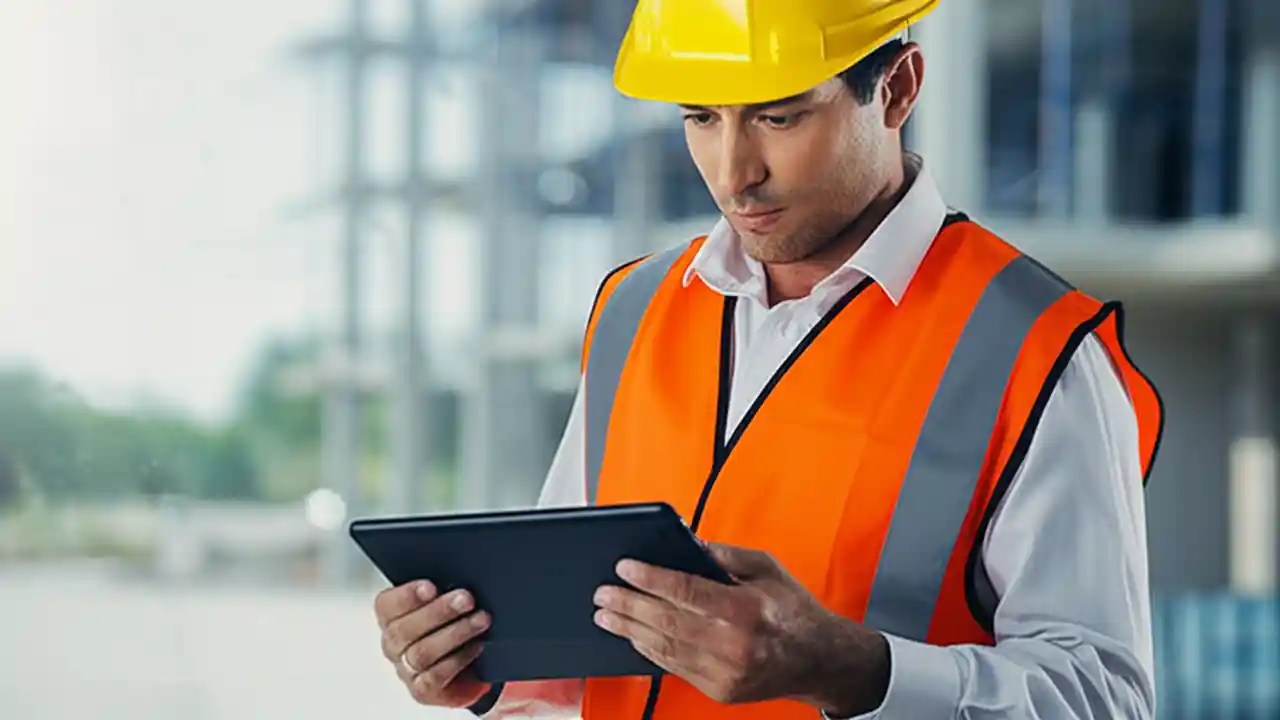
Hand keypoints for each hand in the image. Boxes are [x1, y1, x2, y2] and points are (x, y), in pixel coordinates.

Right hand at [374, 580, 493, 708]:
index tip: (431, 586)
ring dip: (455, 633)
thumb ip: (442, 591)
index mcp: (391, 618)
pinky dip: (459, 658)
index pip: (387, 605)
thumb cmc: (448, 628)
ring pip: (422, 652)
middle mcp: (394, 644)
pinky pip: (436, 675)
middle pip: (406, 629)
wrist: (461, 670)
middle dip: (439, 611)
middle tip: (466, 599)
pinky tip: (476, 646)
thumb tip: (460, 578)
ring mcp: (405, 669)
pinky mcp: (422, 689)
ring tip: (480, 620)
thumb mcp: (442, 605)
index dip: (407, 596)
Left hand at [592, 543, 888, 715]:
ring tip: (606, 614)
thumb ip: (725, 555)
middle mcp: (734, 643)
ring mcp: (725, 671)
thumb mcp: (767, 568)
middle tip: (603, 592)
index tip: (625, 567)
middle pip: (666, 621)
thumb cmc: (794, 610)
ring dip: (629, 629)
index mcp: (746, 608)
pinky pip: (674, 667)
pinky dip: (649, 650)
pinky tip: (633, 636)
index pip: (685, 590)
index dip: (650, 578)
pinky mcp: (719, 690)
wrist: (820, 660)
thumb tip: (686, 542)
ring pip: (664, 648)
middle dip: (629, 605)